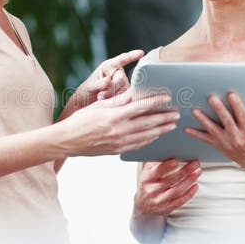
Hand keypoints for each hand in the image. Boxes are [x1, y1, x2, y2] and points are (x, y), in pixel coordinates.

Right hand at [64, 88, 179, 156]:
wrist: (68, 141)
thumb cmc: (80, 120)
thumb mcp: (98, 106)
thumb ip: (118, 101)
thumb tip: (134, 92)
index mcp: (114, 116)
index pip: (140, 107)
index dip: (156, 102)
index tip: (167, 97)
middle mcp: (119, 130)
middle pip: (147, 123)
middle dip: (164, 118)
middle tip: (177, 113)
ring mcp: (119, 142)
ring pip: (146, 136)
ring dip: (161, 130)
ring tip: (172, 125)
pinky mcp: (117, 150)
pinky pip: (138, 145)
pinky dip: (149, 140)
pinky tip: (156, 135)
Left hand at [74, 49, 143, 105]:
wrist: (87, 103)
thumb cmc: (87, 91)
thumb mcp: (90, 86)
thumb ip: (99, 83)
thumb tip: (108, 81)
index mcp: (109, 66)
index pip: (121, 59)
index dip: (131, 56)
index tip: (140, 53)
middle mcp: (118, 73)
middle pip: (121, 78)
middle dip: (111, 87)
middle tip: (100, 95)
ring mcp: (124, 84)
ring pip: (123, 89)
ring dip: (111, 95)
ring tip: (101, 97)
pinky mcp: (126, 95)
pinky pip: (125, 97)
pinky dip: (115, 100)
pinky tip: (108, 101)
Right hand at [134, 159, 201, 216]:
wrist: (143, 205)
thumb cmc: (149, 183)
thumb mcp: (148, 172)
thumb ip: (156, 162)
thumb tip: (170, 149)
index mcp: (147, 178)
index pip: (157, 171)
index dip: (167, 166)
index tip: (177, 159)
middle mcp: (152, 190)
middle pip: (170, 180)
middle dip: (185, 170)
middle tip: (196, 163)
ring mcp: (159, 200)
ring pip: (177, 190)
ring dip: (189, 180)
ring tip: (198, 172)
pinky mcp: (167, 208)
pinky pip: (180, 201)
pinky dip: (189, 193)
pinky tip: (195, 185)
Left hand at [185, 91, 244, 167]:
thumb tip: (237, 100)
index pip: (242, 115)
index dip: (236, 104)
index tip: (230, 94)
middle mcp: (237, 137)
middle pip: (227, 121)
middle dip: (219, 109)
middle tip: (212, 98)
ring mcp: (226, 142)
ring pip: (213, 129)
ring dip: (203, 119)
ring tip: (195, 111)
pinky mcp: (219, 146)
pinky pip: (205, 139)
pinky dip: (195, 134)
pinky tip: (187, 128)